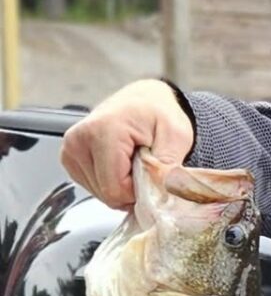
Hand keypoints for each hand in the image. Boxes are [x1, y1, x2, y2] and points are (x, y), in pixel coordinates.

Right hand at [60, 80, 193, 208]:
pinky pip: (94, 187)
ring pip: (100, 193)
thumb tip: (164, 193)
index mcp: (103, 131)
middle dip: (132, 188)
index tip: (153, 174)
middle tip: (144, 164)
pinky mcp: (69, 158)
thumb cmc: (159, 115)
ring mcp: (70, 149)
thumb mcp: (176, 137)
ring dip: (122, 185)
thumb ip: (169, 168)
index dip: (140, 192)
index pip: (115, 189)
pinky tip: (120, 162)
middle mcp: (79, 140)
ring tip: (132, 160)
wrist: (143, 101)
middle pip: (107, 194)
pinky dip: (112, 181)